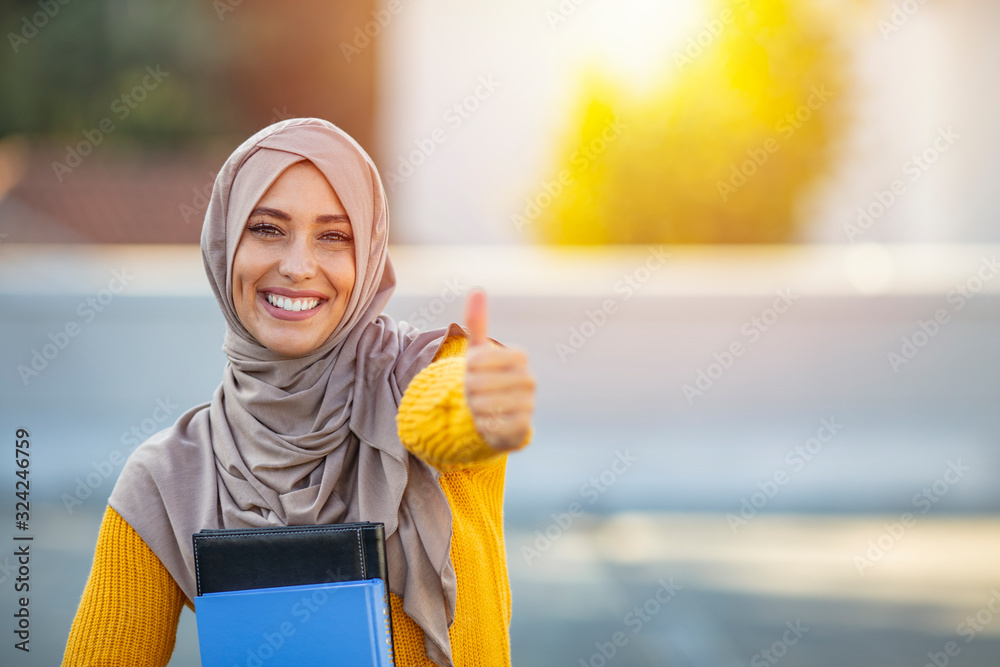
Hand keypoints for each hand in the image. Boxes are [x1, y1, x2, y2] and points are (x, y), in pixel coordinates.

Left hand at [464, 288, 535, 451]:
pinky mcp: (523, 428)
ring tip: (478, 406)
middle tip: (474, 392)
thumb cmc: (485, 377)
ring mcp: (529, 404)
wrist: (496, 415)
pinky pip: (492, 425)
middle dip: (469, 389)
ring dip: (473, 407)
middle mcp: (529, 379)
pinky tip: (486, 421)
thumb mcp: (478, 351)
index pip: (480, 358)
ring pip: (484, 405)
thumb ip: (478, 322)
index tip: (473, 371)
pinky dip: (482, 424)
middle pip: (479, 383)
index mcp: (520, 357)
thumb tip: (477, 289)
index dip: (469, 367)